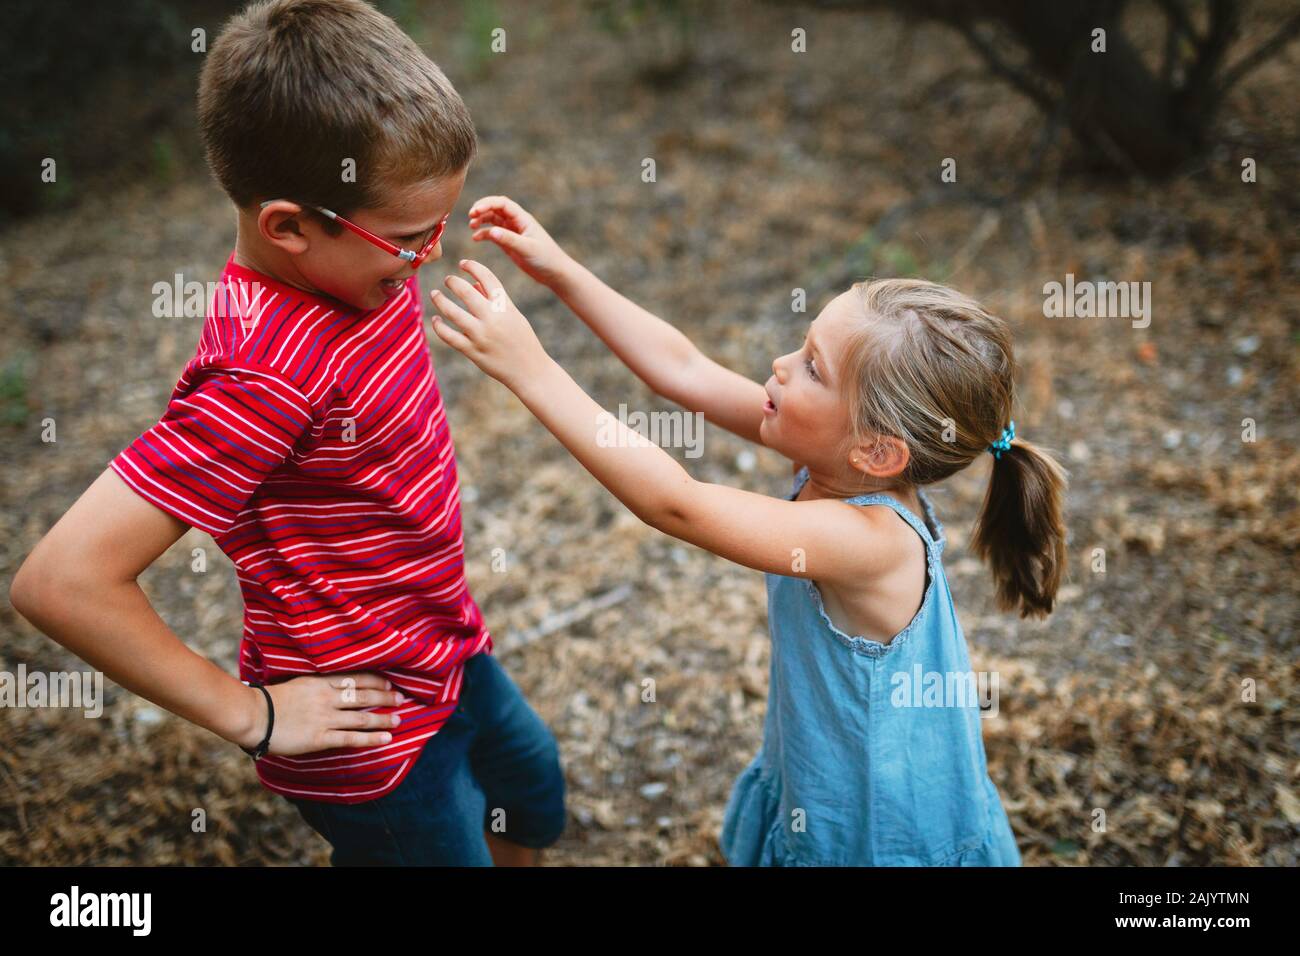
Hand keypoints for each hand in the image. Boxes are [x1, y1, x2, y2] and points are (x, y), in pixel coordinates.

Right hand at [238, 671, 404, 755]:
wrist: (253, 714)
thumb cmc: (269, 700)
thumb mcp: (297, 682)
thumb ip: (316, 685)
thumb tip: (331, 687)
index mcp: (320, 682)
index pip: (355, 678)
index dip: (375, 681)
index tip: (389, 683)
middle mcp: (327, 697)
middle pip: (363, 695)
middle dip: (385, 697)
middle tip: (401, 698)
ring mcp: (325, 717)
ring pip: (361, 717)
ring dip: (383, 718)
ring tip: (398, 720)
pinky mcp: (320, 737)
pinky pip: (351, 738)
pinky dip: (370, 738)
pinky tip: (385, 739)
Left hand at [430, 259, 550, 390]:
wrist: (530, 371)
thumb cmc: (523, 341)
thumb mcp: (513, 316)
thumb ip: (495, 299)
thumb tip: (474, 283)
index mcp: (505, 306)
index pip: (487, 277)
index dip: (472, 266)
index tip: (463, 263)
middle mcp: (492, 318)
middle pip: (465, 291)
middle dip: (453, 282)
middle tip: (448, 280)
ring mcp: (481, 335)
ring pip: (452, 312)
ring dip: (440, 300)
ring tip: (435, 294)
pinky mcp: (473, 351)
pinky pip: (449, 336)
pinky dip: (439, 326)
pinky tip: (436, 320)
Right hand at [468, 195, 573, 288]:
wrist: (555, 273)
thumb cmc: (546, 258)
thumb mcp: (527, 248)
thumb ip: (509, 240)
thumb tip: (491, 231)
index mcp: (522, 219)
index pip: (502, 204)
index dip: (487, 204)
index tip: (474, 212)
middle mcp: (517, 222)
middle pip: (495, 208)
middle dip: (482, 209)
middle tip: (470, 216)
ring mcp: (512, 232)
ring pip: (493, 219)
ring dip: (481, 220)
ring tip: (471, 226)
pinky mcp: (510, 243)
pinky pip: (493, 234)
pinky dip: (484, 233)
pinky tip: (476, 238)